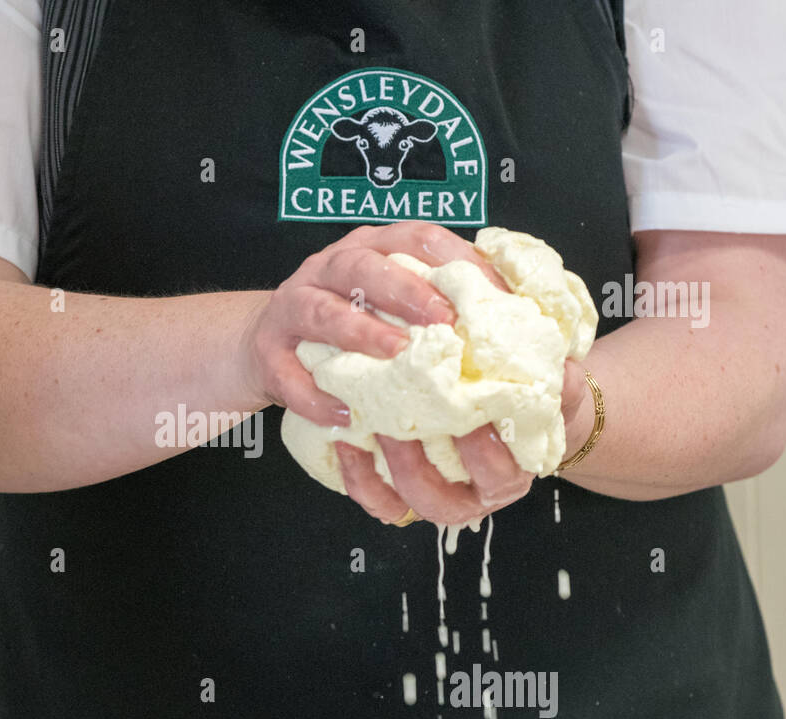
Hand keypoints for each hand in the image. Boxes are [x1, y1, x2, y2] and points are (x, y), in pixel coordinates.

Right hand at [237, 221, 506, 426]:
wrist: (266, 345)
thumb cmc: (349, 326)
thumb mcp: (392, 305)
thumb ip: (438, 307)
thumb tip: (519, 324)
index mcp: (370, 248)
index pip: (417, 238)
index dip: (457, 259)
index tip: (497, 294)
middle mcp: (329, 267)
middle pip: (364, 265)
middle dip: (406, 290)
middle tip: (444, 319)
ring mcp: (293, 305)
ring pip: (321, 309)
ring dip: (360, 331)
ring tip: (395, 355)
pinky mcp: (267, 350)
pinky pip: (286, 371)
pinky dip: (313, 394)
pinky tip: (344, 412)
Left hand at [337, 357, 589, 524]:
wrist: (506, 408)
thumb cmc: (526, 398)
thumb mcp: (555, 389)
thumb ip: (561, 384)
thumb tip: (558, 372)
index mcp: (509, 478)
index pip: (497, 477)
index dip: (481, 454)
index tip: (468, 420)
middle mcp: (469, 498)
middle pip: (440, 501)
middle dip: (418, 465)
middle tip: (402, 425)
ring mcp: (430, 496)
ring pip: (402, 501)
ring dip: (383, 468)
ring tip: (369, 425)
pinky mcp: (397, 490)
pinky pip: (374, 497)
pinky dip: (356, 474)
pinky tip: (346, 437)